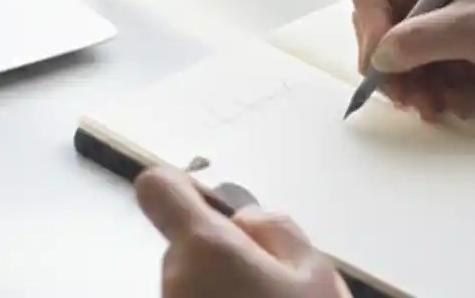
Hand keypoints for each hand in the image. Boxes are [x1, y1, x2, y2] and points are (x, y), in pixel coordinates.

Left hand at [135, 167, 349, 297]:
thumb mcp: (317, 274)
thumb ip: (276, 230)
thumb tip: (246, 220)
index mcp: (204, 248)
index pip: (158, 189)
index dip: (183, 187)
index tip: (213, 202)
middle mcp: (174, 281)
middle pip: (186, 246)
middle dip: (223, 254)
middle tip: (274, 284)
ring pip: (192, 285)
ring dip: (222, 292)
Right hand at [348, 0, 474, 120]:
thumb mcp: (472, 29)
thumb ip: (416, 41)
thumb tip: (376, 60)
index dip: (368, 26)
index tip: (382, 62)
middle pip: (379, 27)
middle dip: (389, 64)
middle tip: (405, 96)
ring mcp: (445, 27)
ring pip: (398, 59)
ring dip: (409, 86)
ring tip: (431, 108)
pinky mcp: (459, 56)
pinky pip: (422, 76)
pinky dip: (429, 94)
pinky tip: (451, 106)